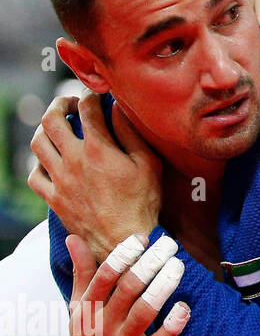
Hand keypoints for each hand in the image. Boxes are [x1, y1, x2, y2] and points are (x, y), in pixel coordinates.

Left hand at [29, 94, 161, 262]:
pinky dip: (39, 162)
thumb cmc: (142, 202)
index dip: (91, 96)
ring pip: (37, 143)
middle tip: (71, 104)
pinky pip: (34, 174)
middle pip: (51, 120)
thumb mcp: (148, 164)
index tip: (96, 94)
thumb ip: (130, 134)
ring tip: (57, 127)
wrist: (123, 241)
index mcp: (98, 150)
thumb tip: (118, 109)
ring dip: (45, 129)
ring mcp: (59, 180)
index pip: (87, 109)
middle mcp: (73, 161)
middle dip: (60, 104)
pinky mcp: (53, 198)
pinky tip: (51, 160)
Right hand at [67, 233, 188, 335]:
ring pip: (144, 313)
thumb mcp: (79, 308)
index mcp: (86, 311)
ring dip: (163, 287)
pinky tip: (185, 306)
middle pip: (127, 290)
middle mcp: (101, 328)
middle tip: (170, 244)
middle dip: (149, 264)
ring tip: (178, 266)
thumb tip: (73, 237)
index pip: (103, 278)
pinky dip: (172, 325)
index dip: (123, 255)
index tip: (143, 237)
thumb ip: (81, 273)